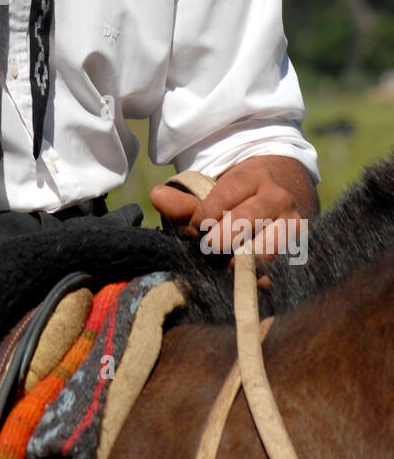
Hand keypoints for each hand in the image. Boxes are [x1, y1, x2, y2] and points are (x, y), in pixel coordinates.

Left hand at [150, 156, 317, 288]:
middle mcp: (279, 199)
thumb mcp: (213, 194)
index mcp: (255, 177)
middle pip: (243, 223)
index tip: (194, 230)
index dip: (201, 219)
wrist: (283, 204)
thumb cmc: (237, 202)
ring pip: (262, 252)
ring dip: (236, 264)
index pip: (221, 199)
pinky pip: (276, 274)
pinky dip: (255, 281)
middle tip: (208, 249)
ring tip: (224, 266)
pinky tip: (243, 279)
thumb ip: (184, 201)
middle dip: (218, 241)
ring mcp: (295, 226)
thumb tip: (156, 196)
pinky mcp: (301, 253)